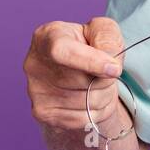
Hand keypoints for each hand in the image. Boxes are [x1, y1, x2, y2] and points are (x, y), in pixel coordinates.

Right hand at [24, 17, 125, 132]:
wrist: (75, 71)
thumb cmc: (89, 45)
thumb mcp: (103, 30)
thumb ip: (108, 38)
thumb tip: (110, 64)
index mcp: (46, 37)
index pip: (62, 51)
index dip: (91, 62)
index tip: (115, 69)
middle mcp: (35, 64)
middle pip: (82, 80)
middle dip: (106, 79)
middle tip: (107, 71)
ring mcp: (35, 91)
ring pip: (86, 103)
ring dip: (104, 95)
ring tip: (97, 84)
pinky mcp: (43, 113)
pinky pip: (84, 119)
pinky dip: (98, 111)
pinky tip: (90, 98)